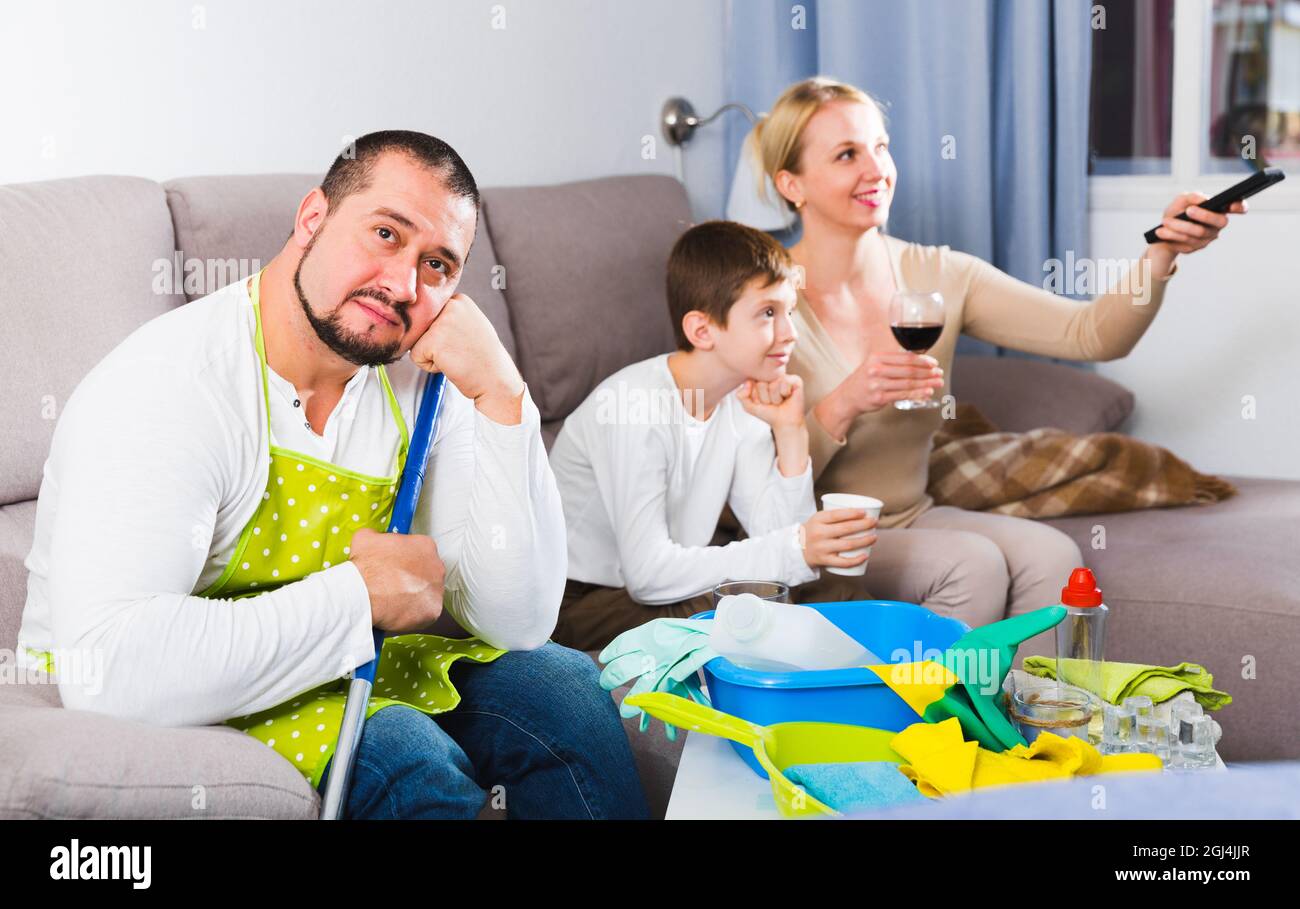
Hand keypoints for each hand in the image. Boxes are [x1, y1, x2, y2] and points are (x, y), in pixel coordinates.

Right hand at [348, 527, 444, 633]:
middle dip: (413, 579)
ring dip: (414, 597)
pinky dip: (413, 615)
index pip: (421, 552)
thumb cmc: (366, 566)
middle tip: (395, 585)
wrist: (362, 593)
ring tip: (395, 600)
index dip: (407, 560)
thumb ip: (379, 537)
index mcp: (425, 545)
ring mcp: (437, 590)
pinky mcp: (433, 610)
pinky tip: (398, 612)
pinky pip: (425, 613)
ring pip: (428, 594)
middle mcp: (437, 566)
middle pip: (428, 573)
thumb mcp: (367, 537)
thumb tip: (376, 539)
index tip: (397, 567)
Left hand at [409, 293, 524, 421]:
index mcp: (460, 300)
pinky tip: (452, 364)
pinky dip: (430, 366)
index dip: (441, 333)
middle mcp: (451, 306)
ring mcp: (442, 322)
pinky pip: (416, 356)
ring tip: (457, 357)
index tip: (461, 341)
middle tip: (460, 350)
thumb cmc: (485, 359)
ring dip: (433, 354)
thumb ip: (451, 318)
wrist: (496, 380)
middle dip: (435, 343)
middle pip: (421, 326)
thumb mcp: (472, 326)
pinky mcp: (433, 341)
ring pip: (417, 340)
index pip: (431, 314)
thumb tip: (428, 319)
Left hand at [737, 374, 804, 429]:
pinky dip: (785, 394)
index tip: (760, 401)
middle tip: (771, 402)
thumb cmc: (768, 412)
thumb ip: (741, 395)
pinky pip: (784, 383)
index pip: (750, 382)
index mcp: (759, 378)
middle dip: (765, 398)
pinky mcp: (795, 379)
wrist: (784, 422)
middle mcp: (771, 375)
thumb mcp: (749, 406)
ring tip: (780, 401)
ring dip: (775, 398)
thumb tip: (748, 382)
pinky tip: (788, 397)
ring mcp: (783, 376)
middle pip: (761, 384)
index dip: (754, 396)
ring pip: (773, 385)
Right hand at [801, 507, 878, 569]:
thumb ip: (835, 516)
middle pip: (846, 529)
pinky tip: (865, 555)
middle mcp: (819, 533)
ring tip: (874, 537)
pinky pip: (843, 562)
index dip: (853, 513)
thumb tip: (862, 513)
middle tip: (874, 522)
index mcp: (817, 520)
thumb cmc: (814, 531)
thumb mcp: (818, 519)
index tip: (865, 512)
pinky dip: (856, 560)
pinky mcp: (824, 560)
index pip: (837, 514)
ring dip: (864, 540)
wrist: (797, 549)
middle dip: (864, 525)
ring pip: (847, 544)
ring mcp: (822, 548)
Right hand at [838, 351, 944, 416]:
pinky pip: (903, 395)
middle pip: (909, 370)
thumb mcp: (874, 364)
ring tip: (938, 383)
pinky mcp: (879, 398)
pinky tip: (927, 393)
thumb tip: (918, 360)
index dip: (922, 360)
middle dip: (927, 372)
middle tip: (939, 373)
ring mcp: (877, 384)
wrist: (847, 397)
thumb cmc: (864, 380)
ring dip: (926, 383)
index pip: (905, 357)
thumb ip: (892, 361)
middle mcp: (876, 369)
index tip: (934, 363)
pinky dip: (917, 394)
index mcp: (877, 357)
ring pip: (908, 383)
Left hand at [1149, 191, 1246, 254]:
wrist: (1162, 230)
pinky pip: (1185, 242)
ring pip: (1198, 233)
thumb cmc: (1177, 212)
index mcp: (1219, 209)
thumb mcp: (1181, 201)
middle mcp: (1217, 224)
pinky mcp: (1195, 247)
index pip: (1238, 207)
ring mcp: (1208, 237)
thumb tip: (1202, 199)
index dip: (1240, 206)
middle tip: (1189, 210)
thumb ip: (1192, 196)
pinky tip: (1161, 232)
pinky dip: (1171, 235)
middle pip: (1219, 222)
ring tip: (1165, 221)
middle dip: (1204, 215)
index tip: (1234, 205)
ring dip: (1180, 226)